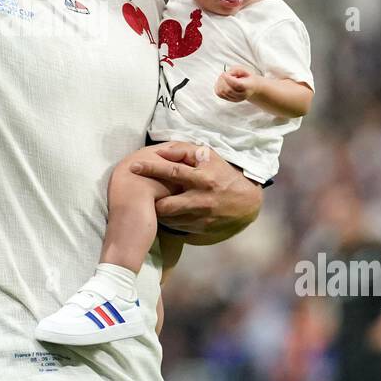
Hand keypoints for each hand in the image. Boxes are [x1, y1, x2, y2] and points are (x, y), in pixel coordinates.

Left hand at [129, 141, 260, 241]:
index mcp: (202, 178)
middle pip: (165, 206)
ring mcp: (201, 218)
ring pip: (169, 220)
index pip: (172, 172)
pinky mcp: (201, 230)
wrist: (247, 202)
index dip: (151, 169)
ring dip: (160, 212)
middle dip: (153, 201)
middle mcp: (201, 200)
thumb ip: (183, 150)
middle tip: (145, 195)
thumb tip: (160, 151)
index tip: (133, 167)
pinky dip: (171, 220)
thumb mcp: (207, 156)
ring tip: (156, 203)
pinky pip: (177, 228)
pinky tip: (170, 213)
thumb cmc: (222, 174)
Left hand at [215, 66, 253, 101]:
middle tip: (224, 74)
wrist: (252, 86)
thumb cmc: (247, 76)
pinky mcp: (230, 99)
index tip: (225, 73)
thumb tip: (226, 75)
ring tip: (224, 77)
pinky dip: (218, 86)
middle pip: (228, 90)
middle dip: (223, 80)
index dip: (228, 78)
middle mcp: (242, 95)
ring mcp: (236, 99)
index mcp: (248, 86)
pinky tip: (222, 82)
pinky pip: (219, 93)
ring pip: (222, 92)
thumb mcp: (244, 69)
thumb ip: (236, 70)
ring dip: (220, 83)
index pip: (237, 85)